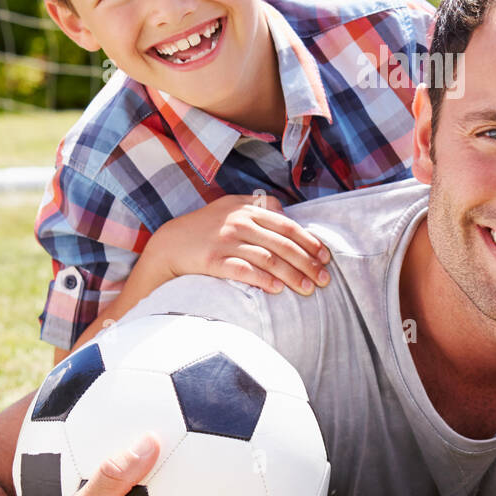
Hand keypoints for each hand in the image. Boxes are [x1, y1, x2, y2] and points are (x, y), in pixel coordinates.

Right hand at [147, 194, 330, 296]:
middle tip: (324, 279)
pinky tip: (278, 289)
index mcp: (247, 209)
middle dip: (307, 263)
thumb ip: (258, 205)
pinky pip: (243, 270)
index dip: (309, 241)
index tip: (326, 257)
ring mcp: (226, 241)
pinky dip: (263, 280)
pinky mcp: (213, 260)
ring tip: (308, 289)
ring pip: (268, 258)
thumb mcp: (231, 206)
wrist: (170, 244)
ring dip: (292, 275)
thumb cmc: (206, 227)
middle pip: (282, 244)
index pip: (287, 225)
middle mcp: (239, 223)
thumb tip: (287, 212)